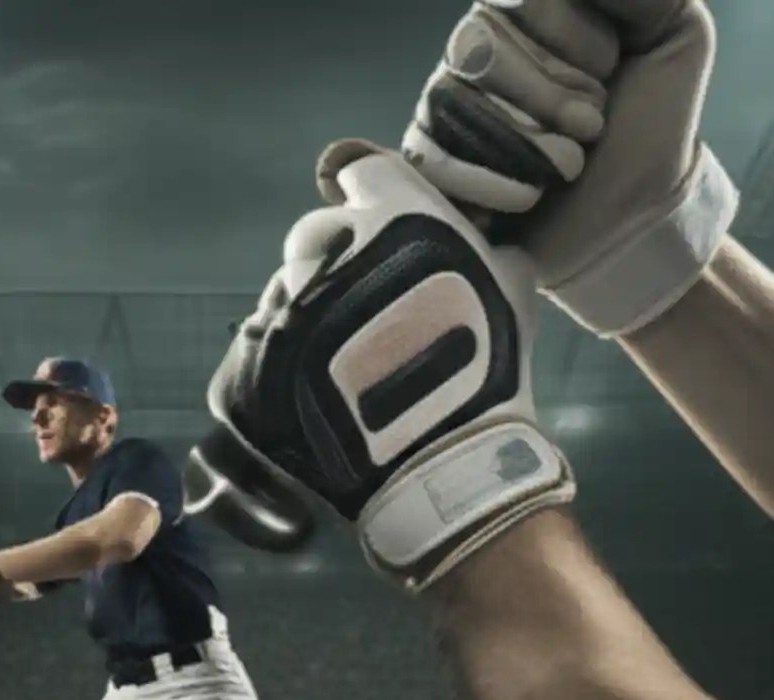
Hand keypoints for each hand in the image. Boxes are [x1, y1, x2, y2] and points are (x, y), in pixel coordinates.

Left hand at [186, 144, 573, 591]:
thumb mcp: (514, 290)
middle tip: (370, 305)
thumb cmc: (488, 364)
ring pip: (290, 286)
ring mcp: (288, 298)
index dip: (373, 198)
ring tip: (348, 357)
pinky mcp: (259, 351)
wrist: (442, 455)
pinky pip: (266, 338)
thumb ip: (497, 251)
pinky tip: (321, 387)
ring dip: (312, 309)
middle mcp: (331, 244)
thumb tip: (496, 248)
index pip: (362, 171)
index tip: (382, 228)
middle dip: (338, 258)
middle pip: (319, 231)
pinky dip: (288, 355)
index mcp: (393, 212)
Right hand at [402, 0, 738, 336]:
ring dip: (531, 147)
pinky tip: (526, 194)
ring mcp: (439, 102)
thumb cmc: (647, 128)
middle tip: (591, 128)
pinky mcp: (422, 159)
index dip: (582, 46)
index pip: (524, 1)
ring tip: (565, 167)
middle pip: (482, 47)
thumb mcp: (673, 33)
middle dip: (555, 99)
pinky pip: (432, 156)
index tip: (613, 74)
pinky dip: (496, 185)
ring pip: (457, 101)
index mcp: (524, 8)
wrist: (627, 223)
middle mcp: (472, 45)